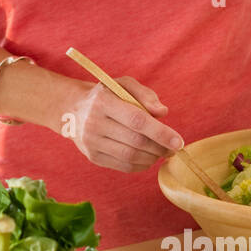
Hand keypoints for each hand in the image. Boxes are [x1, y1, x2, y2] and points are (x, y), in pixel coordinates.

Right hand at [66, 76, 184, 172]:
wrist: (72, 110)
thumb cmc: (106, 95)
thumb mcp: (122, 84)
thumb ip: (145, 94)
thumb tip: (163, 112)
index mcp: (102, 102)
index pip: (136, 120)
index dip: (160, 132)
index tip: (178, 141)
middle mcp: (93, 123)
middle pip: (136, 141)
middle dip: (160, 147)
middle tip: (173, 148)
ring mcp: (91, 142)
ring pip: (130, 156)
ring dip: (152, 157)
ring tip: (161, 152)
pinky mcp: (92, 157)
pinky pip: (123, 166)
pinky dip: (141, 164)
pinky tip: (148, 157)